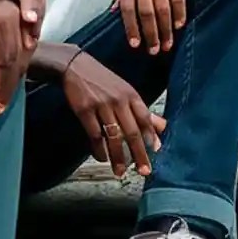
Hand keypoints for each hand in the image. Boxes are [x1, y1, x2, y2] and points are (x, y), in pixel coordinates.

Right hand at [0, 0, 31, 114]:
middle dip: (10, 87)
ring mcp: (6, 20)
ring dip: (3, 91)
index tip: (3, 96)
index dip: (13, 76)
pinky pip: (1, 64)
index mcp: (12, 13)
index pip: (20, 51)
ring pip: (12, 64)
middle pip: (20, 59)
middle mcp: (14, 15)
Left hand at [0, 0, 46, 48]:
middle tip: (29, 41)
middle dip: (35, 21)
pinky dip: (35, 27)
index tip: (29, 19)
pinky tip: (28, 42)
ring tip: (29, 45)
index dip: (30, 3)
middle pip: (38, 0)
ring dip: (36, 27)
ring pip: (41, 8)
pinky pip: (39, 13)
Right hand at [62, 51, 166, 176]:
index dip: (151, 136)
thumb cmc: (103, 81)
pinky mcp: (84, 110)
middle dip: (139, 154)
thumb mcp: (125, 91)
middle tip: (144, 171)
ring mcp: (101, 105)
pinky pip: (95, 135)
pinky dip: (99, 149)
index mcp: (131, 95)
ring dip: (118, 157)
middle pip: (132, 132)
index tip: (156, 152)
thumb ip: (142, 110)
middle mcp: (118, 100)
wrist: (75, 66)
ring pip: (113, 137)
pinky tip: (102, 158)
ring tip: (120, 172)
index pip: (145, 119)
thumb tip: (163, 128)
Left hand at [114, 0, 186, 54]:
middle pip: (146, 14)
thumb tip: (114, 14)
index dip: (131, 29)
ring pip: (163, 9)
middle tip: (154, 51)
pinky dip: (179, 14)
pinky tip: (178, 26)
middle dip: (150, 35)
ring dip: (165, 30)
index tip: (136, 45)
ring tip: (167, 45)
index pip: (128, 10)